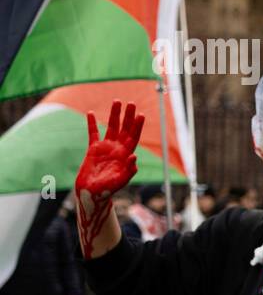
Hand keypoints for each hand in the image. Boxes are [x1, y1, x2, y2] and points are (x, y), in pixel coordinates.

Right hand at [75, 100, 142, 257]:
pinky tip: (91, 113)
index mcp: (126, 155)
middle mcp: (117, 149)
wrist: (92, 193)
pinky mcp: (93, 149)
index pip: (134, 138)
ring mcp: (106, 148)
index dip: (137, 127)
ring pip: (111, 127)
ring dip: (114, 115)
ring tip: (116, 101)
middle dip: (128, 116)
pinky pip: (93, 133)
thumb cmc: (108, 189)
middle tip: (131, 103)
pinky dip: (91, 123)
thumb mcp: (121, 180)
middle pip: (125, 129)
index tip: (141, 115)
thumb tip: (134, 156)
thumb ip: (129, 170)